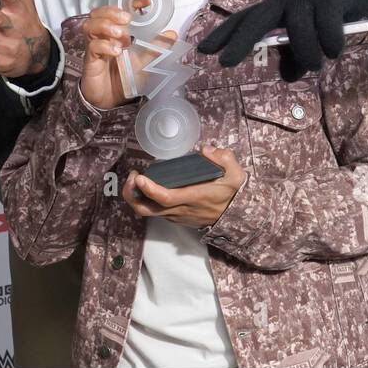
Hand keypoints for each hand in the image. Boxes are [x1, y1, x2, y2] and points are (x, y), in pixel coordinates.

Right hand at [79, 4, 177, 110]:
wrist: (112, 100)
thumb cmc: (125, 78)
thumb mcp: (145, 61)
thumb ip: (157, 48)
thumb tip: (172, 34)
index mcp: (116, 33)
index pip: (117, 10)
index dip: (128, 2)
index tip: (144, 2)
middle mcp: (103, 37)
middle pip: (97, 13)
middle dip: (111, 12)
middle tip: (127, 20)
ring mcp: (95, 47)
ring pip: (90, 25)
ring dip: (106, 26)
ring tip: (122, 37)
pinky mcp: (91, 60)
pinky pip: (92, 46)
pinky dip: (105, 45)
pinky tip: (116, 51)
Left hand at [121, 146, 245, 229]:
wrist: (235, 218)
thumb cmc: (232, 194)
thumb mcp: (236, 175)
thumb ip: (224, 159)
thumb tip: (206, 149)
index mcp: (194, 198)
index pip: (167, 198)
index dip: (150, 189)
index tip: (139, 177)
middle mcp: (181, 209)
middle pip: (147, 210)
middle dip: (132, 195)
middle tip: (132, 177)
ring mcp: (176, 216)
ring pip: (148, 212)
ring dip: (136, 197)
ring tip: (136, 179)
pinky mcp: (175, 218)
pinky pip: (155, 212)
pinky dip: (146, 200)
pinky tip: (146, 186)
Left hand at [197, 0, 367, 78]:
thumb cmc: (328, 8)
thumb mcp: (308, 31)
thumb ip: (295, 53)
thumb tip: (288, 77)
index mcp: (275, 7)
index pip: (244, 19)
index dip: (223, 34)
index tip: (202, 50)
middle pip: (256, 20)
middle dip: (239, 42)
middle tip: (225, 62)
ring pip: (298, 32)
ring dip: (308, 54)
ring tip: (318, 62)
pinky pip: (326, 30)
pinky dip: (331, 44)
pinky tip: (336, 47)